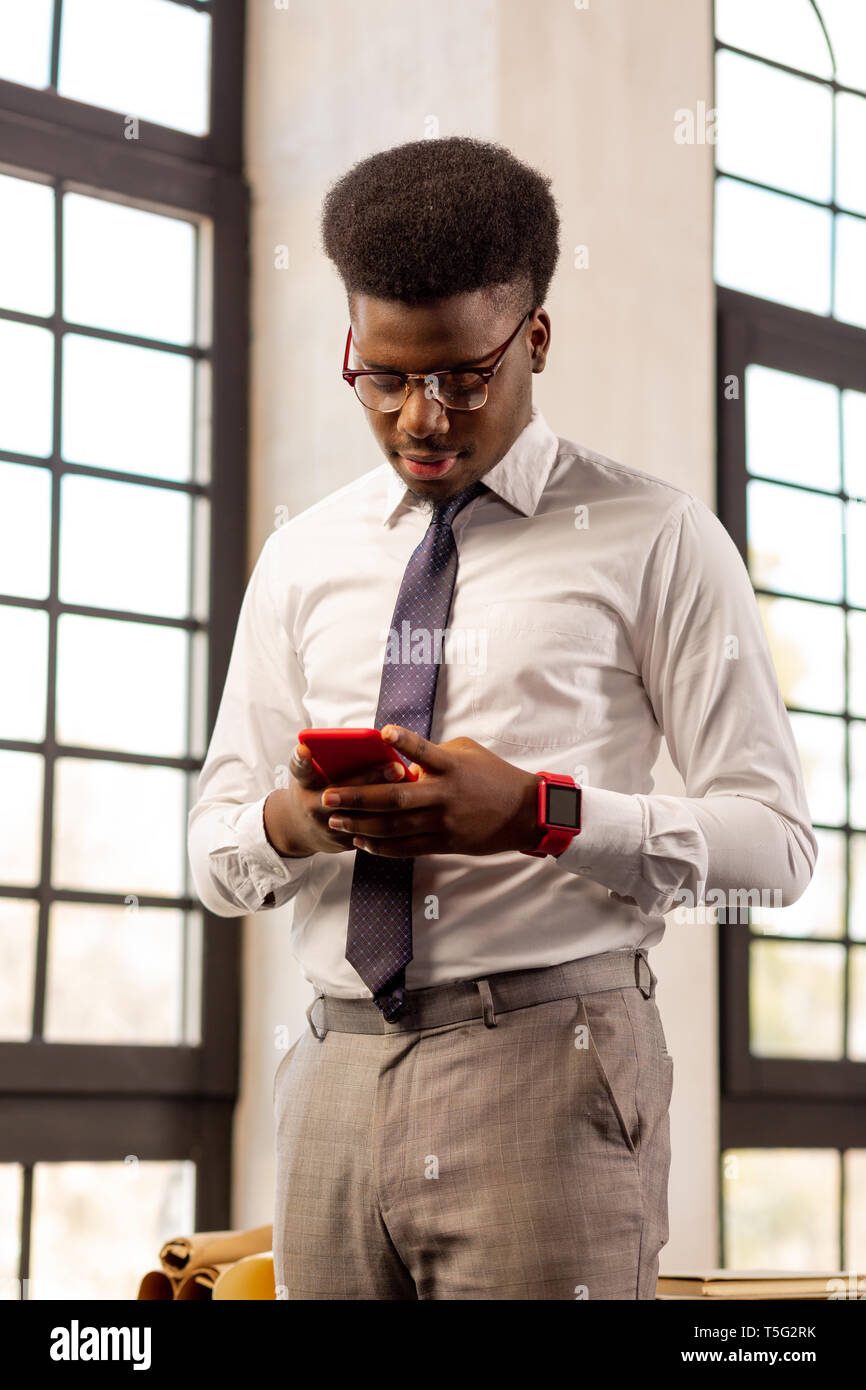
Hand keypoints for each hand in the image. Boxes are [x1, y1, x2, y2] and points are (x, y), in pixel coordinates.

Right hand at [263, 741, 407, 856]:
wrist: (297, 828)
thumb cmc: (312, 788)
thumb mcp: (310, 772)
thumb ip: (325, 757)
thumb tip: (365, 741)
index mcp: (304, 782)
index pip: (300, 768)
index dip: (301, 760)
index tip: (304, 749)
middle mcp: (312, 806)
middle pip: (342, 792)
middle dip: (371, 779)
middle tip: (397, 767)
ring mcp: (328, 827)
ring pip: (361, 816)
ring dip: (387, 802)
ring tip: (410, 788)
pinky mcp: (343, 842)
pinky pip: (371, 832)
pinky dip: (389, 818)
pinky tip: (411, 808)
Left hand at [318, 725, 542, 856]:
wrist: (523, 813)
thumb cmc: (493, 776)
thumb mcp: (467, 752)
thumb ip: (434, 752)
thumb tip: (403, 756)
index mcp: (450, 766)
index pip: (424, 750)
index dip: (404, 742)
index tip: (383, 731)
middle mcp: (444, 794)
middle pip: (395, 798)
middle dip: (359, 797)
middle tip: (329, 795)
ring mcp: (443, 822)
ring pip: (395, 827)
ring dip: (361, 824)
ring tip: (335, 820)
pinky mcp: (445, 842)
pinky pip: (407, 848)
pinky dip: (382, 846)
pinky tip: (361, 841)